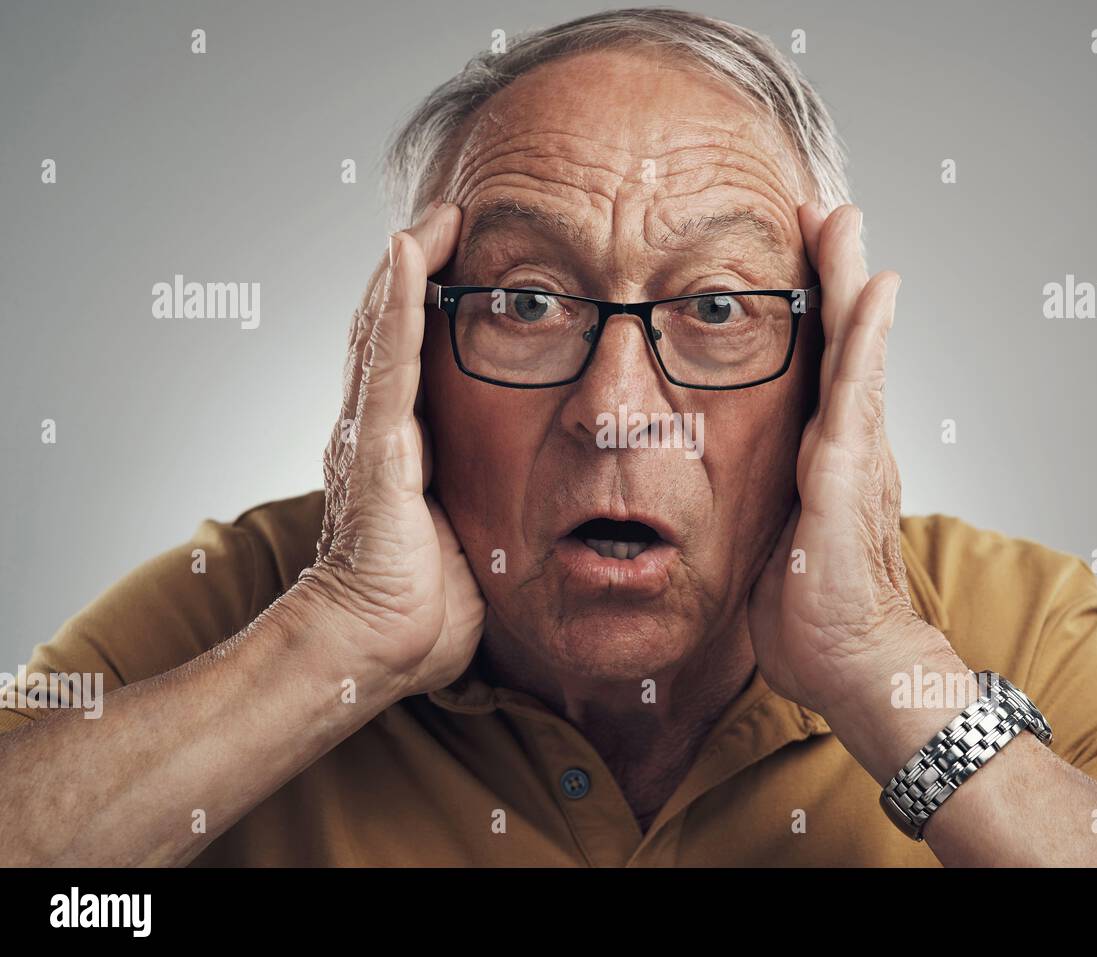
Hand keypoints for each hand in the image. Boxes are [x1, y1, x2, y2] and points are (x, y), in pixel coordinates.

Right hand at [297, 200, 485, 697]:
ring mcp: (371, 433)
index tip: (463, 265)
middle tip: (451, 215)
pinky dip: (396, 299)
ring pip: (385, 329)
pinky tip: (409, 248)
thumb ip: (488, 504)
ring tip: (435, 212)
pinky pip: (389, 358)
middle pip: (393, 330)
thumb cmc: (421, 610)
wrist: (373, 651)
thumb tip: (541, 501)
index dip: (429, 309)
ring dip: (409, 266)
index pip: (413, 360)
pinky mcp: (376, 445)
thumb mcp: (471, 539)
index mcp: (400, 451)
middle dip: (418, 269)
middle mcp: (377, 430)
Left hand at [747, 203, 955, 718]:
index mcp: (827, 460)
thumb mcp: (773, 542)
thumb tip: (729, 487)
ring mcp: (856, 454)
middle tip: (828, 207)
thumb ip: (763, 501)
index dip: (815, 313)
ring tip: (844, 218)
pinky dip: (866, 336)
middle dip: (836, 272)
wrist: (854, 665)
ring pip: (854, 350)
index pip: (821, 370)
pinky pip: (858, 391)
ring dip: (849, 280)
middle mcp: (849, 445)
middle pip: (843, 342)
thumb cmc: (811, 615)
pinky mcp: (850, 474)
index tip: (800, 256)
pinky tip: (874, 289)